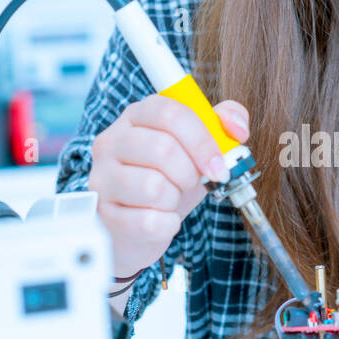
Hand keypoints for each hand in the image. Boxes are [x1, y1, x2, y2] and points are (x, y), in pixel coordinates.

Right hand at [88, 95, 248, 276]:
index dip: (203, 140)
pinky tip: (161, 220)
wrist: (142, 225)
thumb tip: (237, 127)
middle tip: (190, 183)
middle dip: (189, 174)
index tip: (219, 165)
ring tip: (170, 199)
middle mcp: (111, 141)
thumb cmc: (171, 179)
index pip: (170, 113)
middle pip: (162, 149)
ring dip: (175, 200)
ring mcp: (101, 177)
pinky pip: (147, 222)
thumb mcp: (198, 148)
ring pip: (153, 187)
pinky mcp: (103, 214)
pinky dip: (166, 225)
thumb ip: (222, 125)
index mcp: (136, 116)